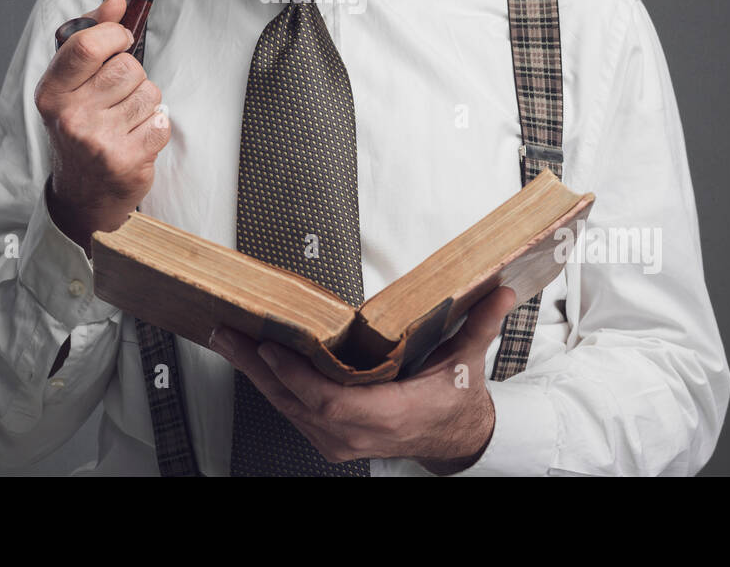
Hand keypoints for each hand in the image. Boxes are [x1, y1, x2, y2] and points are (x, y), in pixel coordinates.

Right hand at [33, 0, 170, 244]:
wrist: (84, 194)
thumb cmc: (80, 127)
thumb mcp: (72, 82)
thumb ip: (92, 35)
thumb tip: (116, 1)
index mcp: (51, 92)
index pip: (87, 46)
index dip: (114, 34)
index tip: (122, 39)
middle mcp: (70, 118)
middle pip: (127, 68)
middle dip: (132, 76)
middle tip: (118, 97)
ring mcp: (98, 142)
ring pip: (149, 94)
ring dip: (146, 103)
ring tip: (126, 121)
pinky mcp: (126, 162)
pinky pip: (162, 122)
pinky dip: (156, 127)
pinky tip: (136, 139)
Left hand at [209, 286, 519, 473]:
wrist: (454, 438)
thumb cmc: (454, 398)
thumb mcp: (468, 359)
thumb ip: (481, 323)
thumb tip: (500, 289)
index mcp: (391, 414)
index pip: (331, 401)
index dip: (297, 377)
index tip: (273, 348)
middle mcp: (358, 434)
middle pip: (296, 404)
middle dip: (258, 368)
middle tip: (229, 333)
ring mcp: (340, 441)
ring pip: (287, 410)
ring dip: (255, 374)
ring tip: (229, 340)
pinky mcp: (330, 439)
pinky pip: (292, 413)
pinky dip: (269, 385)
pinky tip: (251, 360)